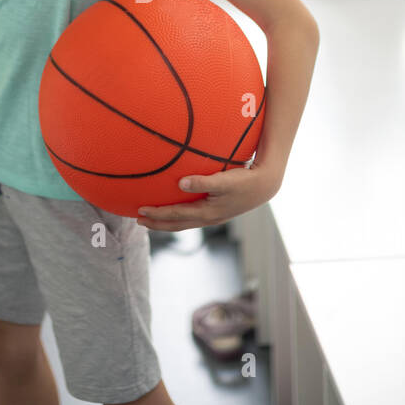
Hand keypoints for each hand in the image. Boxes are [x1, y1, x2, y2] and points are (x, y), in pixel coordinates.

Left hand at [136, 162, 282, 230]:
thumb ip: (202, 181)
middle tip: (138, 220)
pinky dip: (179, 217)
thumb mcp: (225, 180)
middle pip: (176, 224)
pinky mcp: (217, 212)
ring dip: (166, 222)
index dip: (157, 213)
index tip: (140, 210)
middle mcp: (208, 218)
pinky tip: (175, 209)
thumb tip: (180, 183)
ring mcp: (213, 217)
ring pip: (184, 223)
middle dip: (157, 223)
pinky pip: (192, 217)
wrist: (265, 185)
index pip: (175, 214)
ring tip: (152, 218)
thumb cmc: (245, 180)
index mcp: (207, 212)